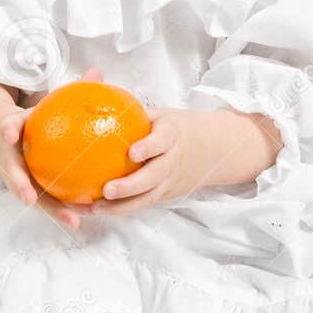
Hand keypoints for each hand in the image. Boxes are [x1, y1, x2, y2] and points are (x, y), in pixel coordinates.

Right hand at [0, 67, 106, 232]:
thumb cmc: (28, 121)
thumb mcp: (41, 106)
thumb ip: (68, 91)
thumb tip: (98, 72)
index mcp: (13, 131)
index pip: (6, 127)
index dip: (7, 130)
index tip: (8, 134)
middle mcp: (11, 158)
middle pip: (13, 173)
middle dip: (18, 184)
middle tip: (29, 196)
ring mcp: (17, 177)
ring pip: (31, 195)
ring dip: (50, 209)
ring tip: (71, 221)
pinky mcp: (28, 190)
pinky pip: (47, 201)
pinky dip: (64, 210)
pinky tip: (88, 217)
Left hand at [97, 107, 214, 215]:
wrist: (215, 149)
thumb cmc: (180, 128)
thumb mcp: (162, 116)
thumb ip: (136, 114)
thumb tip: (98, 103)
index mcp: (172, 135)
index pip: (162, 141)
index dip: (149, 147)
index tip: (132, 152)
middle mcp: (173, 161)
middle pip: (153, 177)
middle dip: (130, 186)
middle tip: (107, 189)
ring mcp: (171, 181)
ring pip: (148, 197)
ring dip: (122, 206)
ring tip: (96, 207)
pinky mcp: (166, 194)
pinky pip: (144, 203)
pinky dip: (123, 208)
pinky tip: (100, 209)